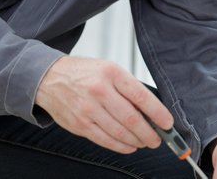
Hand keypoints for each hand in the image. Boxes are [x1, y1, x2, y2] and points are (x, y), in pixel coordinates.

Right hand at [35, 56, 173, 153]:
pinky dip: (121, 146)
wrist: (49, 78)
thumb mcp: (107, 69)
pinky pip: (106, 140)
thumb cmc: (82, 73)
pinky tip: (129, 145)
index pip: (140, 96)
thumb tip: (151, 109)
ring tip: (145, 141)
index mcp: (110, 73)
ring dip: (137, 141)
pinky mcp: (80, 124)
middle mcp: (99, 90)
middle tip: (157, 138)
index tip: (167, 122)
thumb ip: (127, 87)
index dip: (158, 113)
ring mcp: (88, 109)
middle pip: (132, 118)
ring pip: (120, 132)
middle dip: (149, 133)